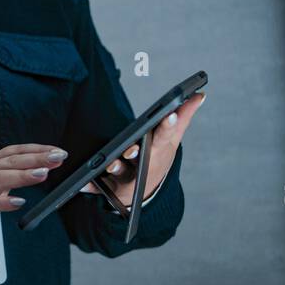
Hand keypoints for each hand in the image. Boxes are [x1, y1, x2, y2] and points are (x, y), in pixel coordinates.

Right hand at [0, 144, 67, 247]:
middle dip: (35, 159)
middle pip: (10, 162)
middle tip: (56, 158)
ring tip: (41, 174)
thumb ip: (16, 174)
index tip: (57, 151)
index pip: (15, 151)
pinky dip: (3, 202)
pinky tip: (18, 202)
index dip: (36, 150)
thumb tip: (44, 167)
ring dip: (21, 176)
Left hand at [81, 92, 205, 205]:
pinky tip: (85, 184)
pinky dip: (92, 187)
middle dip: (138, 151)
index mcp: (159, 150)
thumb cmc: (158, 157)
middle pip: (142, 157)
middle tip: (133, 147)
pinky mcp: (110, 186)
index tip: (169, 115)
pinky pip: (99, 187)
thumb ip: (183, 116)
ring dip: (116, 168)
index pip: (165, 136)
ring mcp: (128, 177)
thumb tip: (199, 94)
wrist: (144, 190)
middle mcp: (144, 164)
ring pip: (121, 172)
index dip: (168, 126)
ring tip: (110, 164)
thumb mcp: (172, 139)